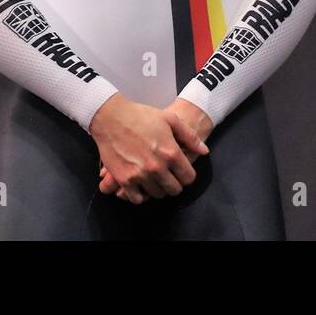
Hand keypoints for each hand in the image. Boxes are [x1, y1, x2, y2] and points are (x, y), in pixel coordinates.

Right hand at [98, 98, 213, 202]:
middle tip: (167, 175)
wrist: (111, 117)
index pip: (188, 178)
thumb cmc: (140, 115)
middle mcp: (157, 167)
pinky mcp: (124, 180)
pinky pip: (137, 199)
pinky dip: (140, 194)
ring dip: (157, 188)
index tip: (180, 171)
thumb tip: (204, 151)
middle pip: (174, 190)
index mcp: (171, 153)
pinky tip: (140, 184)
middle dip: (174, 183)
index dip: (186, 175)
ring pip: (157, 195)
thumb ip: (189, 136)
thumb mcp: (170, 119)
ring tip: (153, 177)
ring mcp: (140, 175)